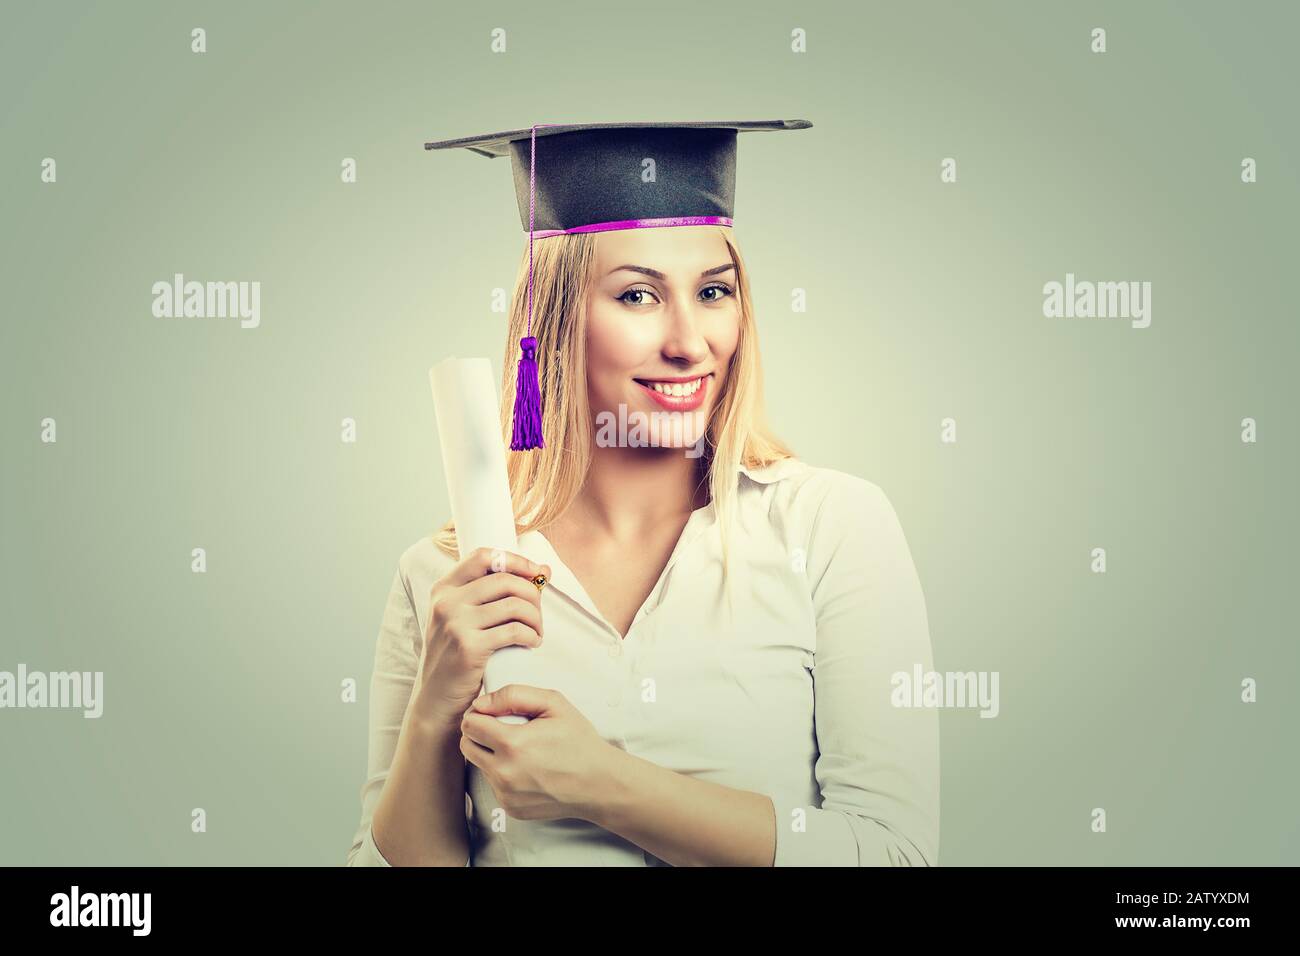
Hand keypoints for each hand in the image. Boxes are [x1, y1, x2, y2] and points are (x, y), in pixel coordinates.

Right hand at [412, 548, 551, 730]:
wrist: (435, 700)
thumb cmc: (455, 657)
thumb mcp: (464, 619)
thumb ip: (497, 594)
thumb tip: (544, 570)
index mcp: (444, 589)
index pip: (484, 556)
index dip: (516, 560)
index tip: (536, 573)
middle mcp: (447, 602)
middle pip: (505, 580)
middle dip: (532, 594)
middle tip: (538, 614)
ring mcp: (455, 624)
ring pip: (514, 604)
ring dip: (535, 618)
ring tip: (536, 632)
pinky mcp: (469, 647)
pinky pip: (515, 630)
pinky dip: (531, 636)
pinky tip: (531, 643)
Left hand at [460, 684, 621, 822]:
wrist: (598, 783)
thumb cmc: (578, 740)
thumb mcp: (553, 703)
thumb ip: (513, 695)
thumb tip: (482, 704)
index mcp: (513, 744)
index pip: (470, 725)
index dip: (479, 714)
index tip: (493, 714)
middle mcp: (504, 773)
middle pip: (467, 746)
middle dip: (479, 733)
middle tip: (502, 729)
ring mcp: (505, 794)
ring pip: (479, 765)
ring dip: (491, 754)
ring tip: (521, 750)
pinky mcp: (510, 808)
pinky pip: (493, 785)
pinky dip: (503, 774)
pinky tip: (527, 769)